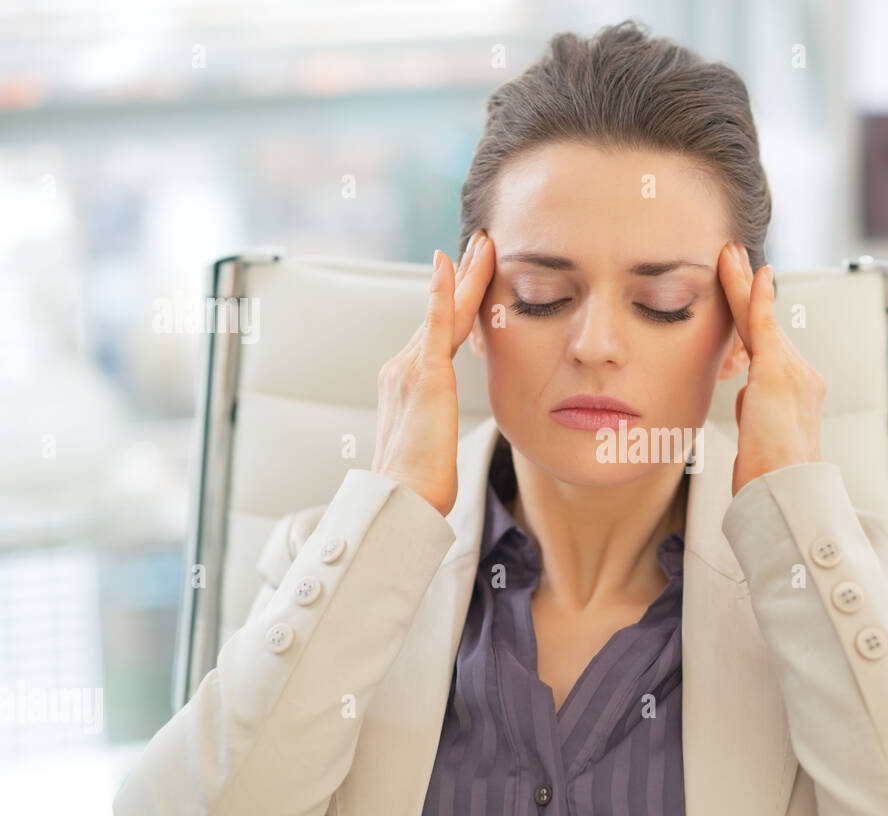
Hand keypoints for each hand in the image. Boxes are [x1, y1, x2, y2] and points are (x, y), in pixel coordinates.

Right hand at [371, 230, 495, 514]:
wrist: (402, 499)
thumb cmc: (419, 487)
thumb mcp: (434, 451)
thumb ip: (439, 433)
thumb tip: (444, 444)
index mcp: (406, 385)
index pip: (436, 334)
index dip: (453, 304)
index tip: (466, 277)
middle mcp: (403, 369)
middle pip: (441, 313)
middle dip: (461, 277)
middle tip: (479, 244)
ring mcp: (410, 368)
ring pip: (445, 310)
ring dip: (465, 274)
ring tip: (483, 244)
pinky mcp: (425, 374)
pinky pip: (435, 321)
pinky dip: (442, 289)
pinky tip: (448, 262)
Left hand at [718, 241, 825, 495]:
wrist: (785, 496)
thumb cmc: (771, 481)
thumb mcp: (761, 439)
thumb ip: (756, 410)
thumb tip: (746, 395)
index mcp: (799, 395)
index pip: (772, 349)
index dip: (759, 319)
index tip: (752, 295)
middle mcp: (804, 377)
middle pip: (767, 327)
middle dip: (751, 291)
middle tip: (736, 257)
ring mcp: (794, 372)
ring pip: (759, 321)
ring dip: (741, 286)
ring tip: (726, 254)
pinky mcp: (777, 372)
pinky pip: (760, 324)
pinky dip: (751, 294)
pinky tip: (747, 269)